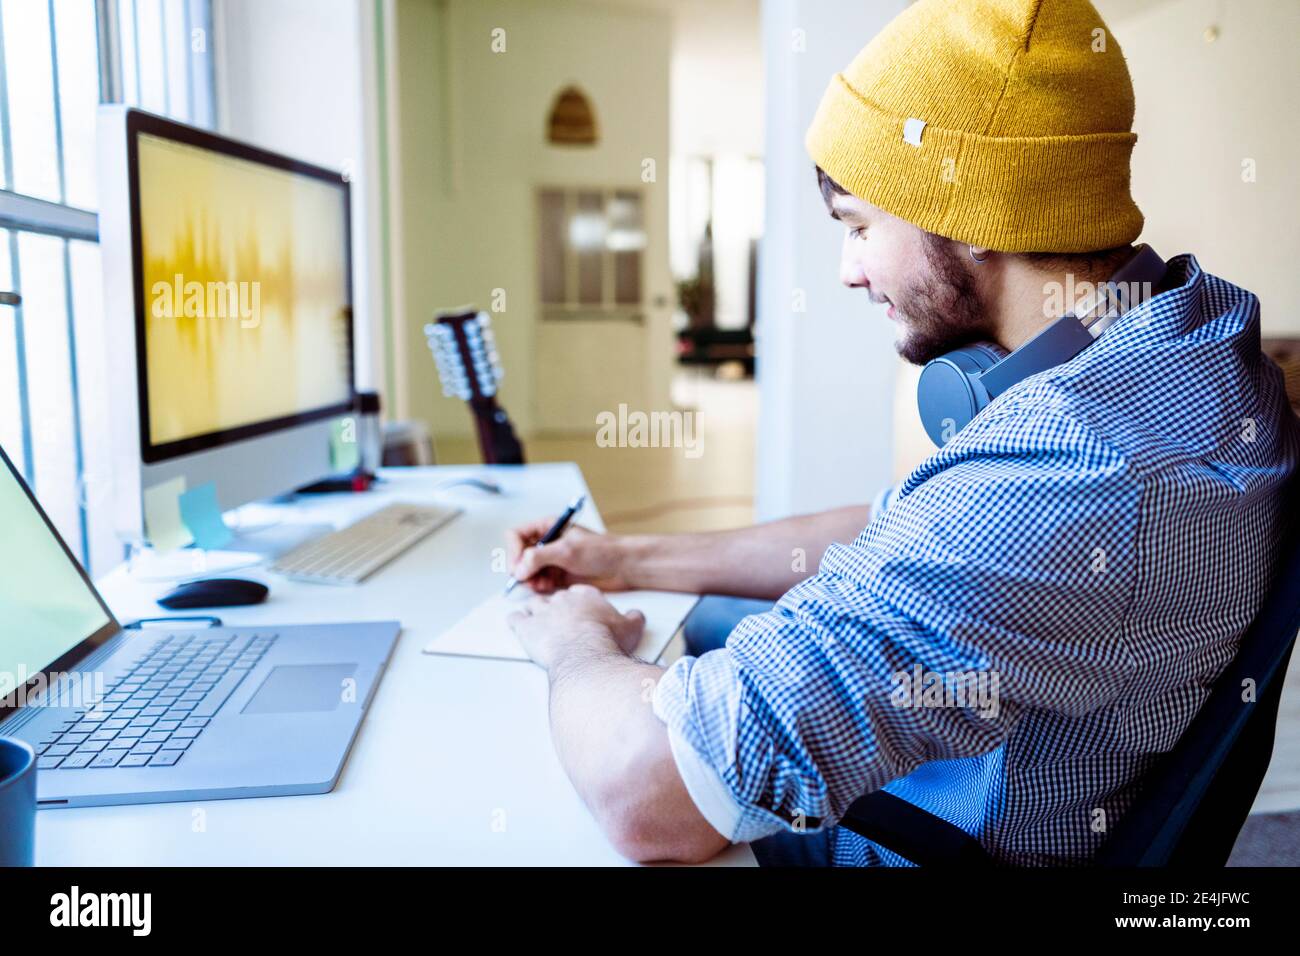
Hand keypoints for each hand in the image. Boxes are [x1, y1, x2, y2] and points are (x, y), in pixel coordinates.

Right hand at [506, 517, 631, 592]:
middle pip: (518, 555)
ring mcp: (552, 560)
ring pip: (526, 571)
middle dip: (520, 569)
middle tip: (526, 580)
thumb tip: (519, 569)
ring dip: (529, 580)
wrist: (624, 567)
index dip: (513, 551)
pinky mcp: (558, 576)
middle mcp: (547, 543)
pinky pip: (538, 582)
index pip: (516, 536)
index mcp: (548, 527)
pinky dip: (539, 587)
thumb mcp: (567, 550)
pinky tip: (548, 588)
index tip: (518, 566)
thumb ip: (539, 557)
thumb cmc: (602, 550)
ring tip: (539, 585)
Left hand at [507, 584, 645, 671]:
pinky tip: (516, 622)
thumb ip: (633, 618)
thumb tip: (637, 615)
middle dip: (556, 606)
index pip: (579, 592)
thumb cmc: (607, 641)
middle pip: (555, 598)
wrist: (587, 655)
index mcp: (586, 598)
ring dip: (534, 610)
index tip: (578, 607)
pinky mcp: (526, 628)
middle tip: (559, 617)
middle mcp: (563, 601)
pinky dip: (515, 620)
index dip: (577, 600)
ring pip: (534, 603)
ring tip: (536, 618)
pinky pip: (515, 618)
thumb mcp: (631, 628)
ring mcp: (543, 613)